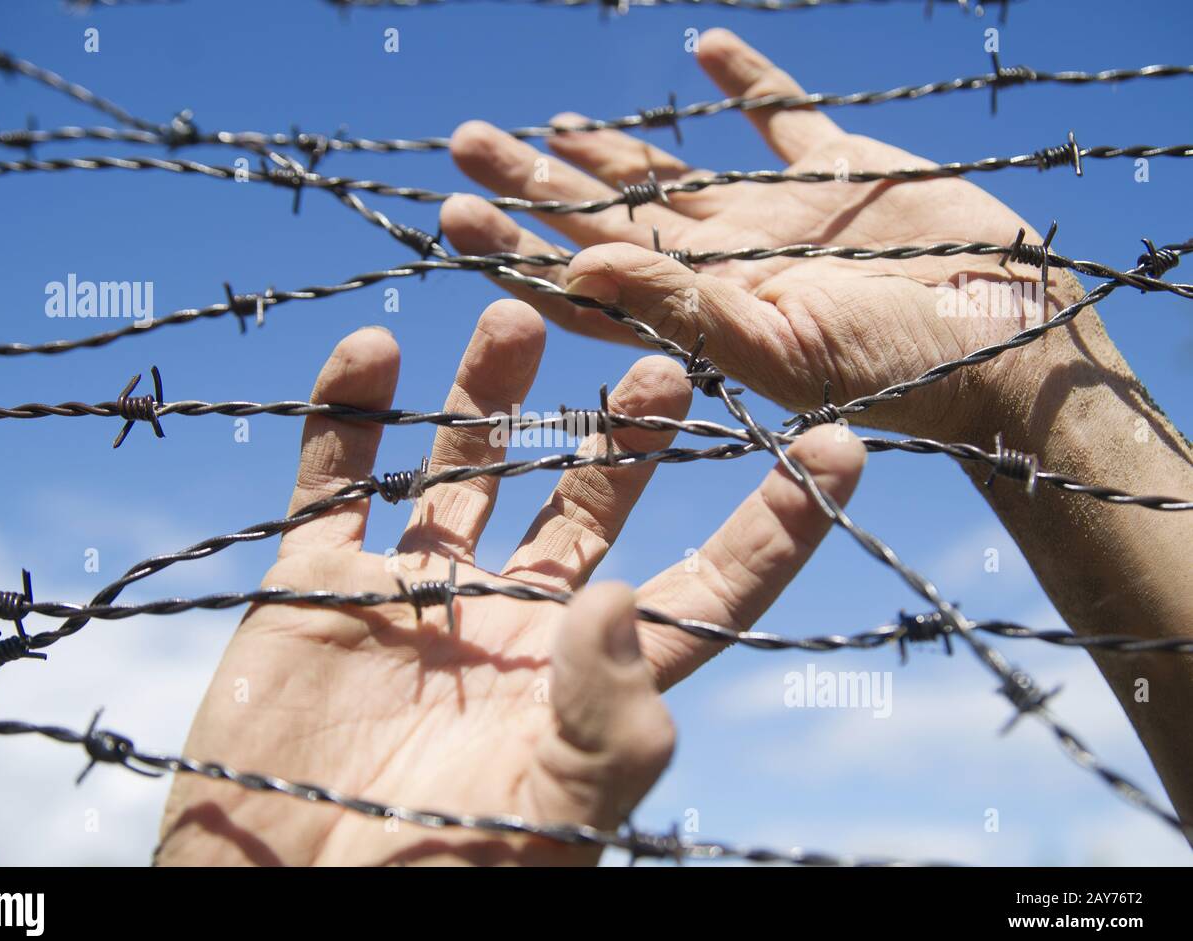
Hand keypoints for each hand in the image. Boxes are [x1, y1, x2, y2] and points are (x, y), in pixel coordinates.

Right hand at [157, 300, 863, 864]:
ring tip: (518, 317)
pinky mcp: (319, 584)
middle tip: (669, 361)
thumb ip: (603, 723)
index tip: (841, 449)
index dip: (776, 526)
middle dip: (630, 436)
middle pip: (589, 505)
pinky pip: (335, 479)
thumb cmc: (431, 885)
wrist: (278, 901)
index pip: (706, 591)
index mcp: (588, 679)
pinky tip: (371, 353)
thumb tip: (624, 595)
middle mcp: (511, 618)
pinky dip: (349, 416)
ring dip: (488, 393)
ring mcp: (414, 593)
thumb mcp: (544, 821)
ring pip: (467, 466)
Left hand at [439, 28, 1083, 443]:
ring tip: (545, 124)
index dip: (518, 253)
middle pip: (607, 217)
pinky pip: (779, 114)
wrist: (1010, 341)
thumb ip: (681, 309)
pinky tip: (702, 48)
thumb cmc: (901, 369)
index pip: (585, 282)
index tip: (454, 219)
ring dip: (606, 146)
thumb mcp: (783, 350)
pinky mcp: (836, 170)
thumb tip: (577, 261)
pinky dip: (745, 80)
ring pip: (671, 173)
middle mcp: (722, 263)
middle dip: (535, 187)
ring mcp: (774, 216)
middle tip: (464, 145)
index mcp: (698, 313)